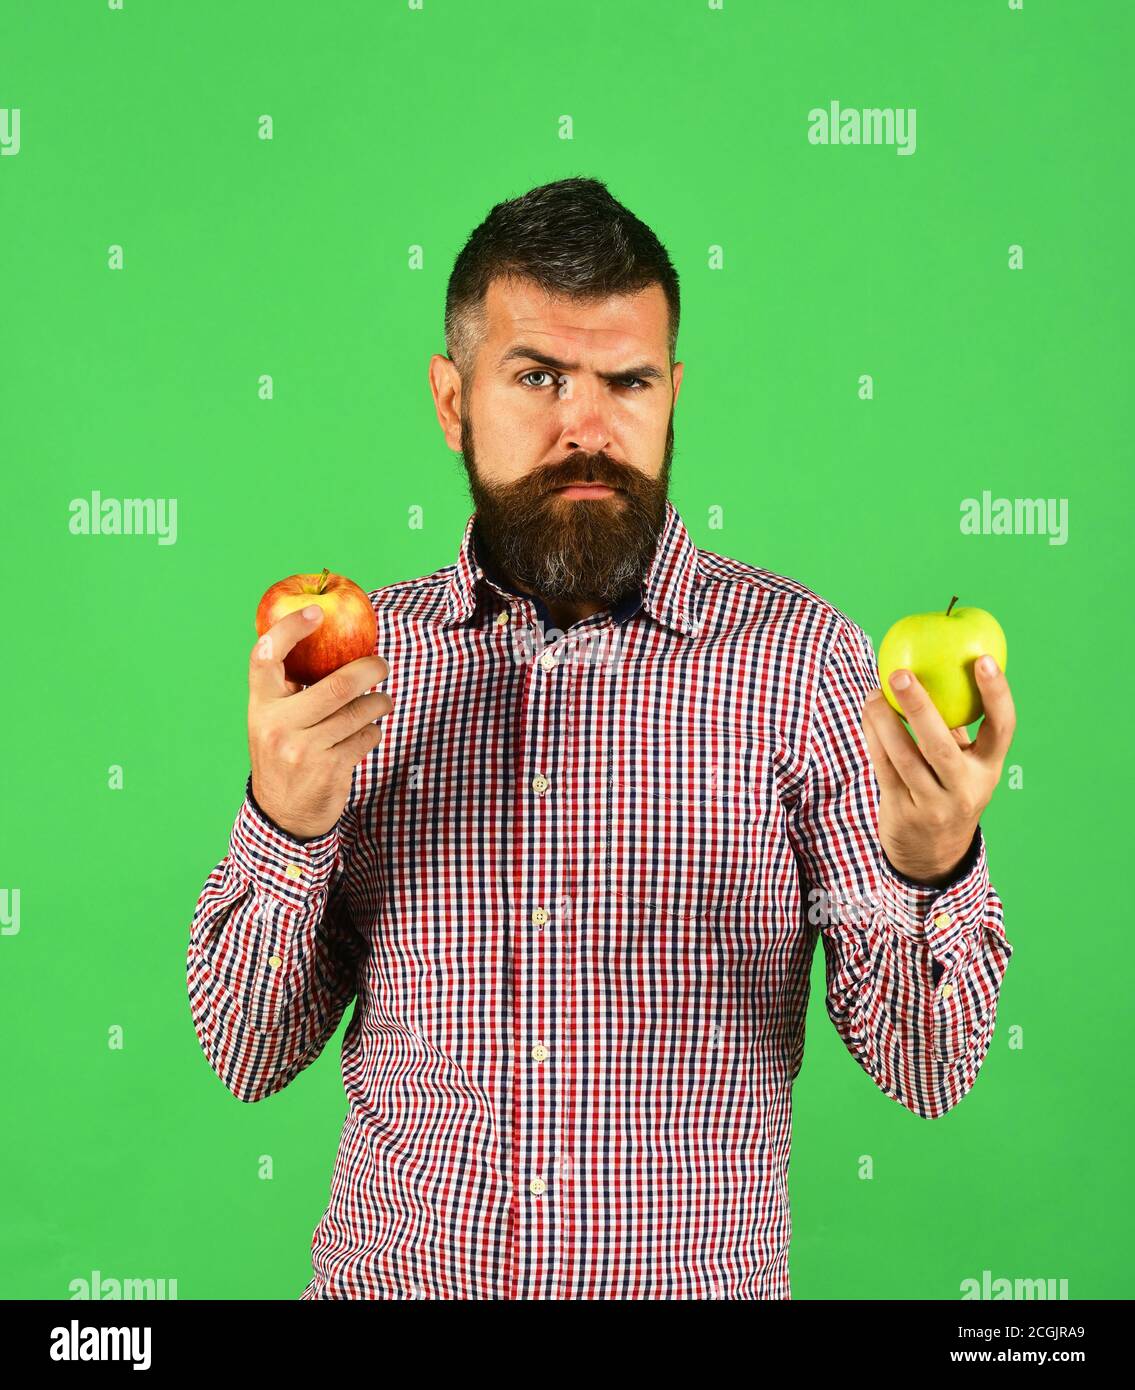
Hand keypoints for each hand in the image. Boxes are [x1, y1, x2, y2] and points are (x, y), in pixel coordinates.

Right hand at [248, 605, 392, 839]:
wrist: (282, 815)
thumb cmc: (285, 753)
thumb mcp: (273, 720)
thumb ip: (289, 688)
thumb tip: (326, 640)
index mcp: (261, 706)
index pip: (266, 657)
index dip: (290, 629)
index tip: (316, 612)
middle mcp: (278, 726)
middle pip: (335, 684)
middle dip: (369, 669)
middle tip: (381, 665)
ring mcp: (304, 750)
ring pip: (358, 711)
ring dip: (379, 702)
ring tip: (382, 701)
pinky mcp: (329, 769)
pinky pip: (366, 737)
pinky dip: (373, 731)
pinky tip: (367, 733)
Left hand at [861, 655, 1015, 885]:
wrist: (933, 855)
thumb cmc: (948, 787)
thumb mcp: (964, 763)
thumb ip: (958, 724)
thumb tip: (942, 663)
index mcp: (988, 769)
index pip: (1002, 729)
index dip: (997, 694)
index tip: (983, 660)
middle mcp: (966, 788)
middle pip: (941, 745)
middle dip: (920, 707)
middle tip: (900, 674)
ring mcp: (934, 804)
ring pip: (904, 757)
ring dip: (884, 721)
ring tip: (874, 694)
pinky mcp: (903, 812)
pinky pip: (884, 767)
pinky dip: (874, 737)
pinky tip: (868, 714)